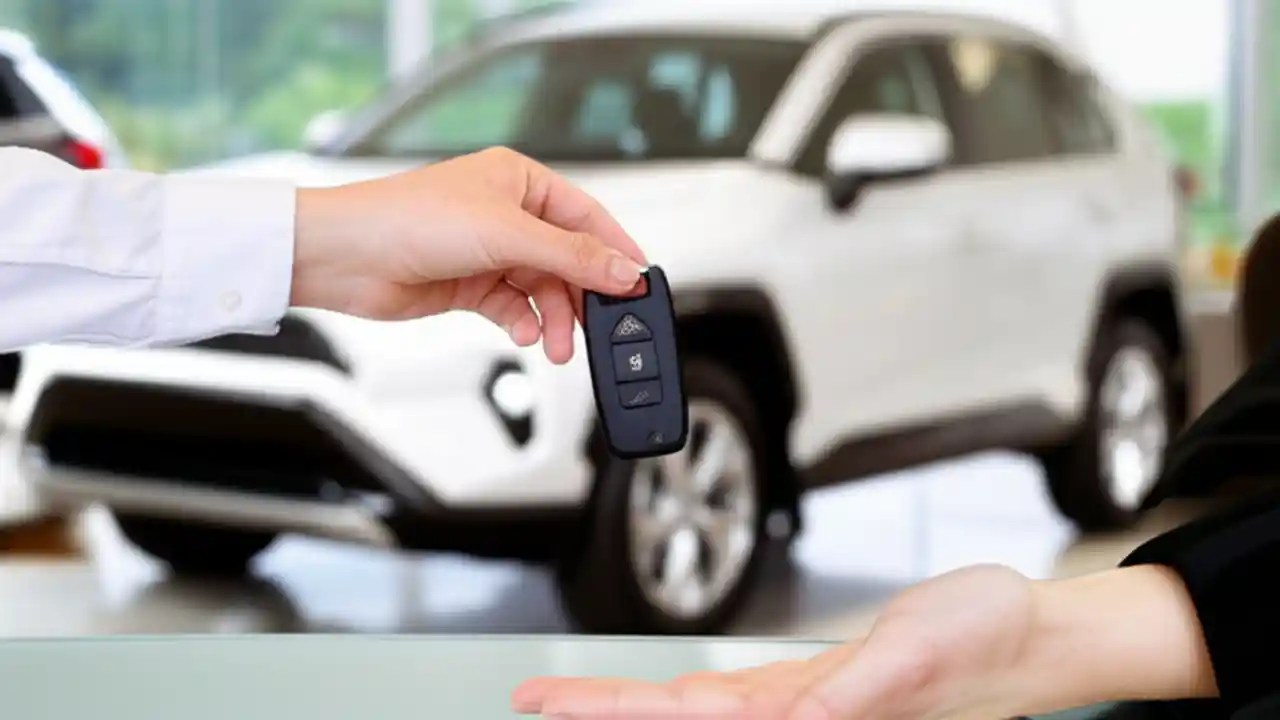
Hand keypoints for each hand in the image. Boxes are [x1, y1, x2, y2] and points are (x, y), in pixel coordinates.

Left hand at [290, 147, 646, 363]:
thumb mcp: (507, 235)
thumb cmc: (407, 219)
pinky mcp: (469, 286)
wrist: (344, 257)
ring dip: (554, 319)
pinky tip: (525, 334)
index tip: (641, 285)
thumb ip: (574, 257)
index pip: (588, 218)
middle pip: (568, 261)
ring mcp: (487, 252)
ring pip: (542, 290)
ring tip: (559, 343)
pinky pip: (513, 308)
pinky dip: (523, 324)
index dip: (617, 252)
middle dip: (583, 297)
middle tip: (603, 328)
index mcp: (520, 181)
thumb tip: (624, 271)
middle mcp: (506, 214)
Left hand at [511, 565, 1216, 718]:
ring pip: (700, 705)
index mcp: (806, 702)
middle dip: (603, 708)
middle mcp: (792, 706)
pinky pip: (737, 694)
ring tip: (572, 702)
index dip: (618, 708)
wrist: (1017, 639)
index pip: (689, 713)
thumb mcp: (918, 652)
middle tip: (533, 698)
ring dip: (633, 704)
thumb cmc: (978, 643)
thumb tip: (803, 719)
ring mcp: (802, 698)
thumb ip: (859, 688)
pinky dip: (687, 699)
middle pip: (678, 713)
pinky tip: (667, 704)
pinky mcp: (818, 681)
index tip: (554, 704)